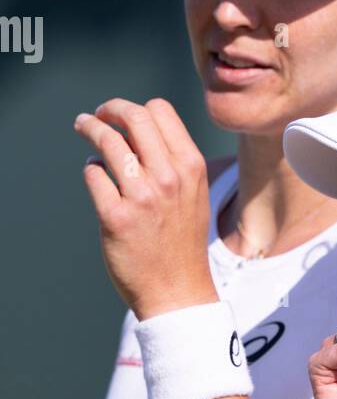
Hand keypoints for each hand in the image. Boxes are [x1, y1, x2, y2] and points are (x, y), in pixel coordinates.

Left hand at [73, 97, 217, 320]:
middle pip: (133, 117)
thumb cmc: (182, 241)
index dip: (136, 108)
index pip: (160, 111)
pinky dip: (91, 169)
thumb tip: (135, 130)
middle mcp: (168, 177)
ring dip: (90, 129)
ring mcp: (142, 196)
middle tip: (96, 115)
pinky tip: (96, 176)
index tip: (121, 116)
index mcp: (191, 166)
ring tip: (82, 128)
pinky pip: (93, 174)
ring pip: (108, 141)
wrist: (178, 289)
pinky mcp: (115, 217)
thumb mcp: (192, 194)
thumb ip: (172, 161)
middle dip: (109, 109)